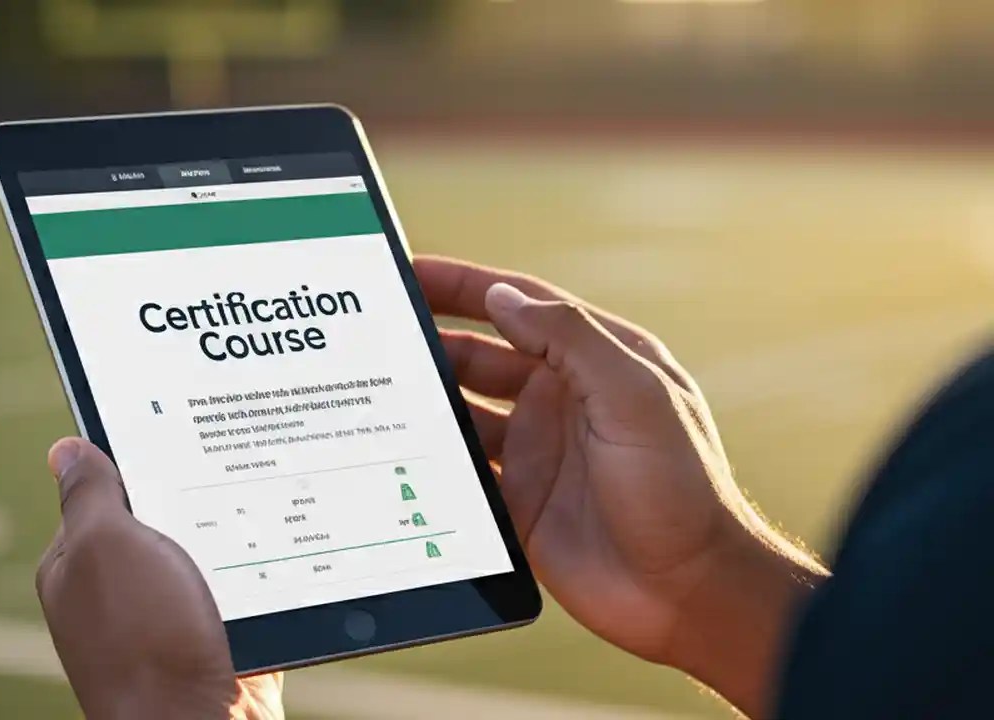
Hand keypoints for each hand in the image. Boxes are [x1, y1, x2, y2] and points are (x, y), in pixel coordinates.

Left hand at [35, 437, 283, 719]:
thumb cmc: (141, 640)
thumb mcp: (104, 545)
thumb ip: (89, 494)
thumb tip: (66, 448)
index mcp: (80, 564)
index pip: (105, 491)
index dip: (139, 459)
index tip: (179, 428)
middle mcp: (122, 592)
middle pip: (164, 518)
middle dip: (198, 498)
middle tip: (229, 472)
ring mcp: (170, 619)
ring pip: (211, 553)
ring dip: (238, 539)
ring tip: (259, 519)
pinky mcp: (219, 640)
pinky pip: (247, 592)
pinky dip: (265, 578)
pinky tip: (280, 560)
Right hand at [415, 256, 825, 717]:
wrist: (691, 594)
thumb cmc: (684, 492)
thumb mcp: (635, 398)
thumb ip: (571, 340)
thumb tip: (506, 297)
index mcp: (595, 363)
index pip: (520, 306)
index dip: (466, 285)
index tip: (413, 271)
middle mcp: (561, 402)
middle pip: (480, 355)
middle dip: (430, 340)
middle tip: (376, 332)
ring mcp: (538, 452)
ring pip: (463, 412)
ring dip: (426, 399)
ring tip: (376, 387)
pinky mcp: (520, 502)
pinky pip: (464, 470)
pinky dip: (432, 458)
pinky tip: (400, 450)